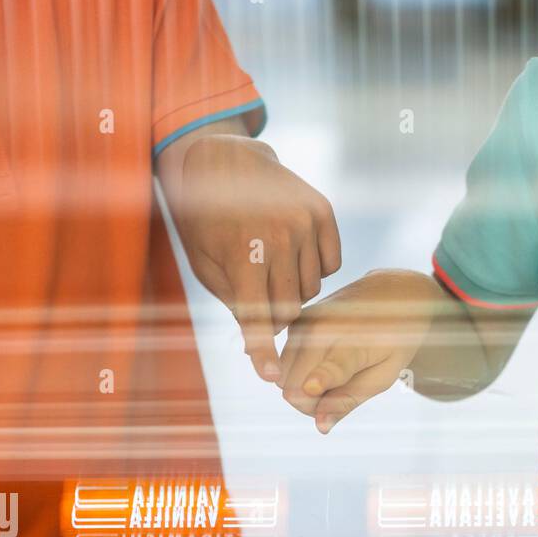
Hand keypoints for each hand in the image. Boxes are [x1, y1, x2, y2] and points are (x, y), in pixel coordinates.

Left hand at [177, 135, 340, 380]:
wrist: (226, 159)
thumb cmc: (208, 220)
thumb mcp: (206, 264)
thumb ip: (234, 304)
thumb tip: (259, 343)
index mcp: (242, 252)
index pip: (258, 315)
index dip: (263, 349)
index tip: (270, 376)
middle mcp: (280, 236)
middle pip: (291, 307)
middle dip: (276, 315)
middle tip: (261, 300)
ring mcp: (305, 222)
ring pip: (312, 290)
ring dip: (295, 292)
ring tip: (273, 268)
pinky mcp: (324, 213)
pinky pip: (331, 266)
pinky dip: (315, 269)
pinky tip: (294, 253)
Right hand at [279, 271, 441, 432]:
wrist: (391, 292)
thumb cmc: (393, 340)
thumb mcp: (383, 376)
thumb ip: (349, 400)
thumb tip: (320, 427)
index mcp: (350, 342)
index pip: (323, 374)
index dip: (317, 392)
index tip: (316, 396)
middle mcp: (318, 329)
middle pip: (291, 389)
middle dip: (310, 404)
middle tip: (338, 398)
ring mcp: (303, 323)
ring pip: (281, 378)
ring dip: (302, 390)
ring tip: (333, 381)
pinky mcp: (295, 322)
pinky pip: (282, 364)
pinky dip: (298, 374)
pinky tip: (321, 367)